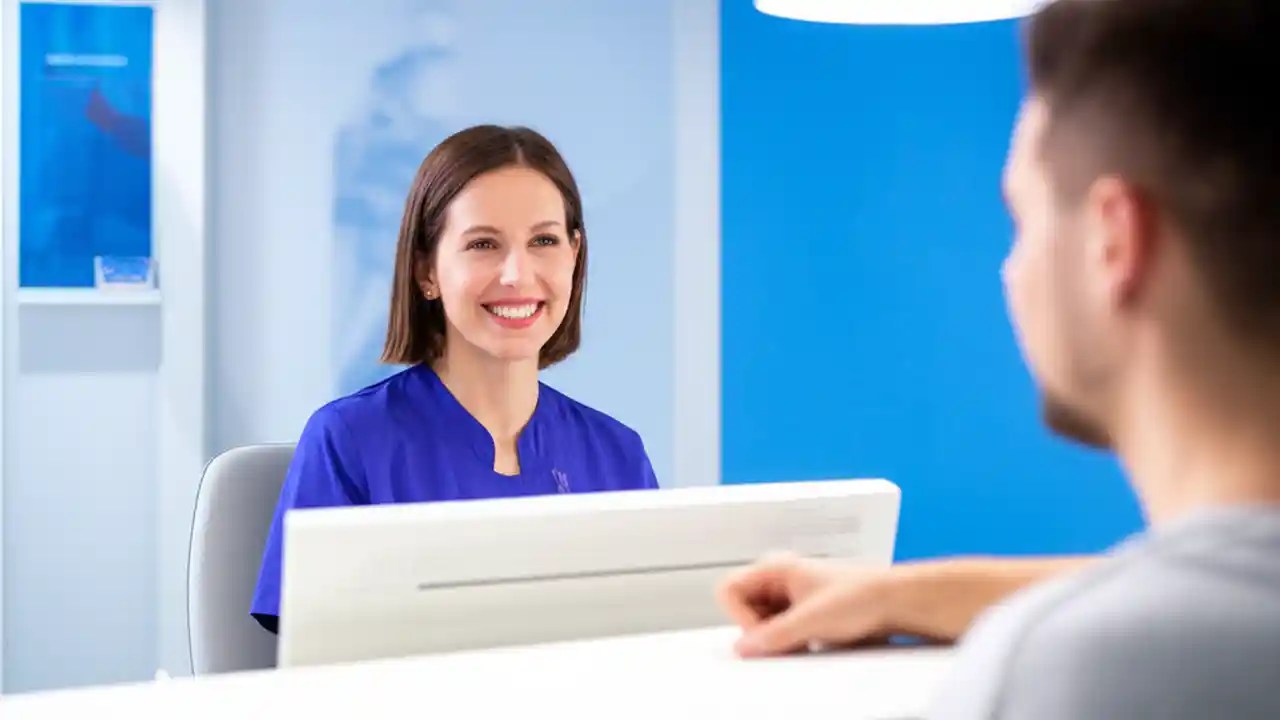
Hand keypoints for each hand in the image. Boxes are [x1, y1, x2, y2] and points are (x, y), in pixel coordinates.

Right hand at [716, 553, 1090, 658]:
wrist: (901, 601)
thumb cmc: (864, 594)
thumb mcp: (811, 620)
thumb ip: (773, 636)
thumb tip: (746, 648)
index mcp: (777, 567)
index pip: (730, 591)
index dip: (742, 618)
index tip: (764, 635)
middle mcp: (783, 578)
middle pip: (746, 608)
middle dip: (761, 630)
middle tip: (786, 641)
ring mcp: (796, 596)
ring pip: (765, 622)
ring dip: (779, 637)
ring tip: (806, 640)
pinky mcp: (810, 613)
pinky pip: (785, 631)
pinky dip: (793, 641)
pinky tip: (814, 644)